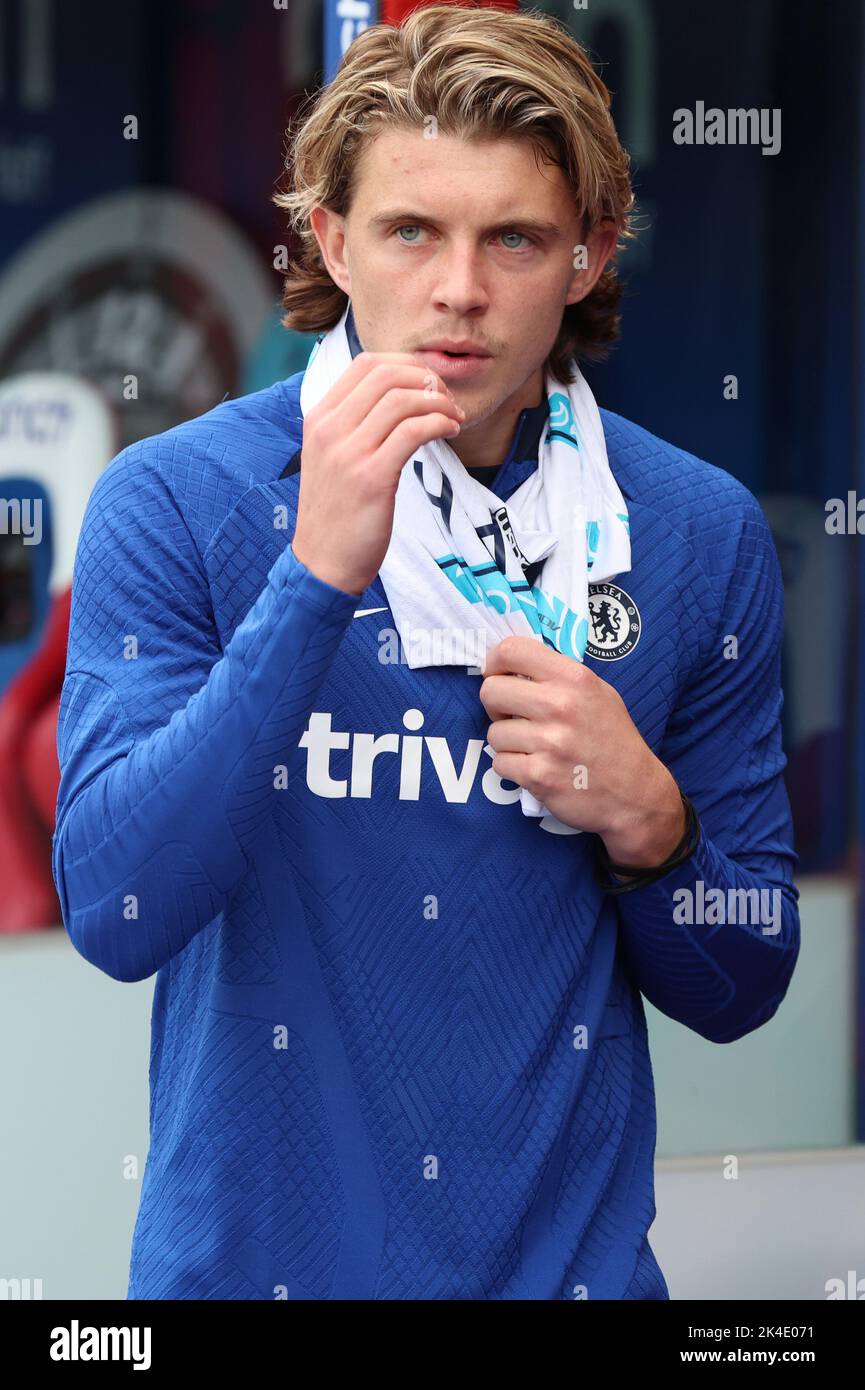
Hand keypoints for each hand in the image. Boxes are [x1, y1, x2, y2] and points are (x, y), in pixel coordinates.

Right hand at [291, 352, 464, 595]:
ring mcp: (348, 452)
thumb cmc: (335, 513)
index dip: (407, 366)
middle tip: (448, 401)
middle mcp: (330, 428)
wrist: (322, 563)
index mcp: (319, 418)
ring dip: (439, 403)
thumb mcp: (330, 458)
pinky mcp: (372, 477)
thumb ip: (352, 426)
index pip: (365, 364)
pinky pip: (414, 431)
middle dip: (427, 380)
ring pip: (403, 400)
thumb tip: (395, 398)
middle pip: (387, 375)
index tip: (429, 385)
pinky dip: (439, 424)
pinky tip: (449, 433)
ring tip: (454, 420)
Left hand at [480, 635, 684, 862]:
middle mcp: (560, 705)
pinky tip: (536, 768)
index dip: (493, 663)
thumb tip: (511, 668)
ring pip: (494, 733)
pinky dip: (513, 768)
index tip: (497, 676)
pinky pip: (499, 764)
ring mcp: (549, 742)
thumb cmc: (615, 740)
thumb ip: (559, 676)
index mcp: (574, 678)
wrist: (636, 793)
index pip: (511, 651)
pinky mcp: (538, 775)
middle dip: (496, 706)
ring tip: (534, 748)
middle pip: (491, 691)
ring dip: (508, 743)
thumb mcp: (598, 693)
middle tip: (514, 717)